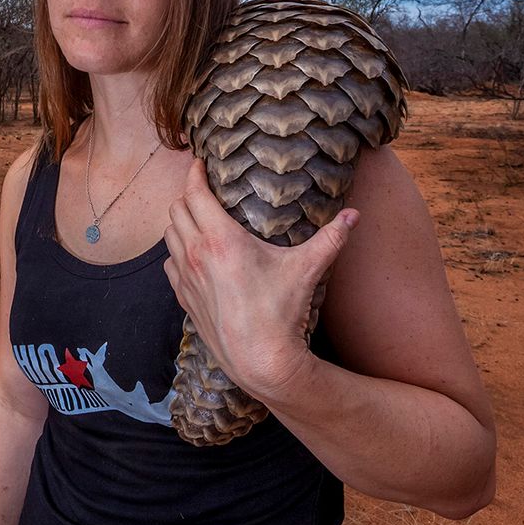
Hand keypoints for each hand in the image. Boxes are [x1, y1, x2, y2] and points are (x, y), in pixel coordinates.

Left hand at [163, 157, 359, 400]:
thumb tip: (354, 215)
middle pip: (177, 209)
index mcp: (220, 240)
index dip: (194, 174)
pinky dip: (176, 252)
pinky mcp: (183, 297)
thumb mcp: (307, 270)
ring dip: (179, 222)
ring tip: (196, 218)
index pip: (194, 194)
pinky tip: (192, 253)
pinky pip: (169, 263)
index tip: (198, 163)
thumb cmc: (281, 313)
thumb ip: (330, 238)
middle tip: (203, 190)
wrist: (260, 360)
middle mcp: (196, 254)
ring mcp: (186, 277)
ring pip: (169, 235)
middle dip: (187, 195)